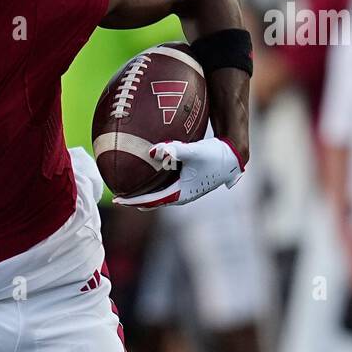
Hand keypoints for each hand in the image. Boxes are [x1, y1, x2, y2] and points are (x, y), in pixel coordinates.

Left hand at [114, 137, 245, 208]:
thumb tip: (151, 150)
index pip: (152, 200)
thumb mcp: (194, 151)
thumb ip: (173, 149)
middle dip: (135, 200)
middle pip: (153, 202)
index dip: (133, 201)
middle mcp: (182, 196)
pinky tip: (145, 179)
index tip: (117, 200)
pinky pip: (165, 190)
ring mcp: (185, 192)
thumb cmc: (215, 154)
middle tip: (117, 197)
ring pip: (159, 197)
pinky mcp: (188, 185)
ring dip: (143, 195)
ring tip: (127, 192)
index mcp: (182, 193)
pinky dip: (153, 188)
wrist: (234, 157)